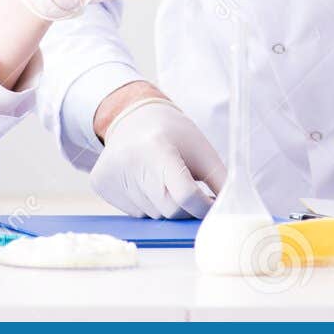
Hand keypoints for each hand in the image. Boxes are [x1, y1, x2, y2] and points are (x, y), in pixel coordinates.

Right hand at [90, 98, 227, 217]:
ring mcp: (112, 175)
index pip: (185, 195)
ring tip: (163, 180)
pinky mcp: (101, 185)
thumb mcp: (201, 149)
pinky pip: (134, 214)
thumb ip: (220, 181)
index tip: (210, 204)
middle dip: (186, 209)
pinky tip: (144, 182)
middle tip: (191, 194)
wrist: (132, 117)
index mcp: (158, 148)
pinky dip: (146, 206)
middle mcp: (130, 162)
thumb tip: (232, 213)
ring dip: (165, 208)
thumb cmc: (173, 133)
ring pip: (152, 216)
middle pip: (169, 210)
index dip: (203, 206)